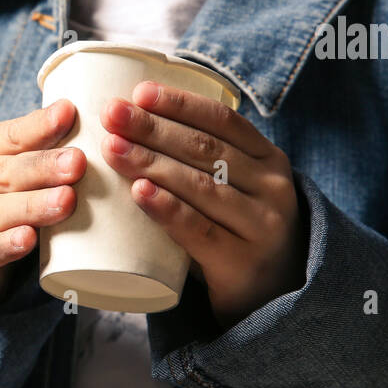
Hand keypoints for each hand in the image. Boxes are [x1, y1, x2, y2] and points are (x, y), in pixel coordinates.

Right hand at [0, 99, 85, 317]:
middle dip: (41, 167)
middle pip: (0, 172)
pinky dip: (3, 245)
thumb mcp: (8, 180)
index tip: (69, 114)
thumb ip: (36, 158)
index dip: (36, 126)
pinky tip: (27, 239)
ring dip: (30, 206)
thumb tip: (91, 135)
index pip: (4, 136)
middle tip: (78, 163)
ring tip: (66, 201)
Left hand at [100, 80, 306, 328]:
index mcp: (268, 159)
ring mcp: (261, 226)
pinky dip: (167, 208)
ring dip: (151, 162)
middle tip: (111, 114)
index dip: (180, 103)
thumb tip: (130, 123)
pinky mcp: (241, 262)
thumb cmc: (237, 230)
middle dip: (153, 128)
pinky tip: (139, 192)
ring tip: (112, 148)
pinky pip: (199, 230)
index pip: (223, 121)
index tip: (139, 92)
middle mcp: (271, 187)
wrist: (276, 296)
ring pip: (201, 185)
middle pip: (206, 150)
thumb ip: (202, 161)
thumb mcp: (236, 188)